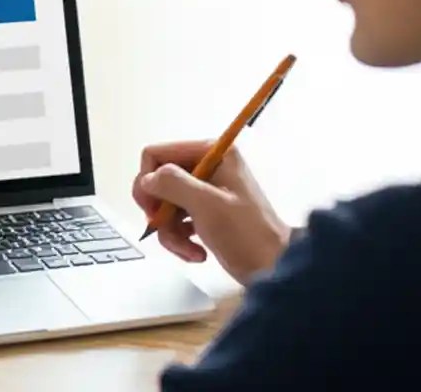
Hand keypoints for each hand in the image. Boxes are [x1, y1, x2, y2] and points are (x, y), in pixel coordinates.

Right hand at [132, 141, 290, 285]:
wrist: (274, 268)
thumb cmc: (247, 234)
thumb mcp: (208, 205)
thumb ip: (173, 184)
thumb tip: (146, 180)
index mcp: (211, 153)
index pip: (156, 155)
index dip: (148, 182)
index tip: (152, 210)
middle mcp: (206, 166)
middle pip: (157, 182)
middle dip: (159, 211)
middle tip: (165, 230)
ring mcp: (204, 190)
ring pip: (163, 205)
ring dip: (170, 231)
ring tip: (189, 250)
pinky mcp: (204, 212)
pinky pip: (175, 221)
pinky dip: (179, 239)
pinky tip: (196, 253)